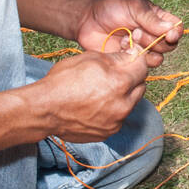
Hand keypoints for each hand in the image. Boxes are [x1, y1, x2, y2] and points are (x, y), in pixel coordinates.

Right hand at [30, 51, 150, 142]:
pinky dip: (113, 111)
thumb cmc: (63, 82)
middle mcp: (123, 105)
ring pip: (131, 104)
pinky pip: (119, 118)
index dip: (137, 61)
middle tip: (115, 75)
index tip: (131, 59)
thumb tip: (132, 55)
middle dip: (132, 79)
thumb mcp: (90, 59)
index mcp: (120, 83)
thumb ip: (116, 58)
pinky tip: (97, 105)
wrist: (44, 111)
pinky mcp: (108, 132)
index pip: (143, 68)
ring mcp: (116, 121)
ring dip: (123, 96)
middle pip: (140, 87)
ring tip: (103, 91)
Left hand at [76, 0, 183, 67]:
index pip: (177, 28)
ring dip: (144, 50)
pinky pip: (142, 66)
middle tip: (136, 31)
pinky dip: (133, 58)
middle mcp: (154, 35)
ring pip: (158, 58)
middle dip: (154, 40)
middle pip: (169, 46)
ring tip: (128, 39)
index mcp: (158, 19)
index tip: (169, 34)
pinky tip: (121, 47)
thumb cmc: (111, 8)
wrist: (87, 20)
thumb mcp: (133, 7)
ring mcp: (143, 48)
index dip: (176, 34)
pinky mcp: (132, 60)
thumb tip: (172, 29)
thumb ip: (151, 18)